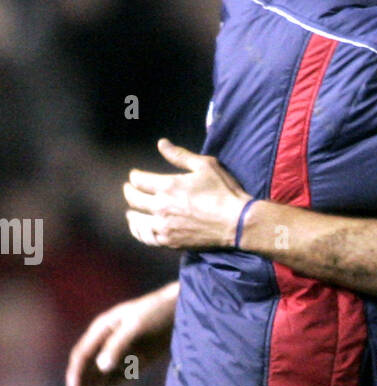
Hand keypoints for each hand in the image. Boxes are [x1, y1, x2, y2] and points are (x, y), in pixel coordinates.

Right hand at [66, 284, 177, 385]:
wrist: (179, 311)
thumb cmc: (156, 312)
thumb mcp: (137, 326)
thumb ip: (118, 345)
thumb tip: (101, 367)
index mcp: (101, 330)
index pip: (82, 355)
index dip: (76, 375)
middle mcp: (105, 344)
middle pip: (87, 371)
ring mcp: (118, 355)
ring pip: (100, 380)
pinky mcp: (132, 363)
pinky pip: (116, 382)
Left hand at [124, 139, 250, 250]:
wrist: (237, 222)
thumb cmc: (224, 191)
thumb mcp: (205, 166)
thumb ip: (180, 156)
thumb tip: (161, 143)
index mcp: (167, 186)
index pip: (139, 180)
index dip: (135, 176)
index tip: (136, 175)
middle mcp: (161, 207)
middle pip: (133, 199)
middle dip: (129, 192)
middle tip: (129, 190)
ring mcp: (165, 227)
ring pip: (137, 222)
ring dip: (132, 216)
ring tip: (131, 213)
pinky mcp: (171, 242)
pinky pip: (148, 238)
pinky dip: (141, 233)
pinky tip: (142, 229)